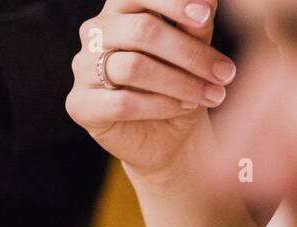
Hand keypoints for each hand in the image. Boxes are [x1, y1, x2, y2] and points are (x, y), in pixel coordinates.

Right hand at [65, 0, 237, 177]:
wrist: (168, 134)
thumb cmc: (181, 82)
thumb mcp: (195, 48)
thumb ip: (195, 26)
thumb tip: (206, 4)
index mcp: (122, 8)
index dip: (172, 1)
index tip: (205, 16)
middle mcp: (96, 32)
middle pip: (141, 30)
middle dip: (189, 53)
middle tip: (225, 73)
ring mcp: (83, 68)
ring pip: (133, 68)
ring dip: (181, 83)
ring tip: (211, 94)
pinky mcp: (79, 104)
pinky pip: (122, 102)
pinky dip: (160, 105)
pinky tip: (183, 108)